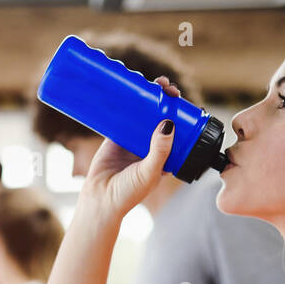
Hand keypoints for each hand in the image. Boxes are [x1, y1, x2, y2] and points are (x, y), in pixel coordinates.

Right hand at [78, 76, 179, 219]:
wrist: (100, 200)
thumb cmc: (128, 193)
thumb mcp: (149, 172)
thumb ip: (160, 150)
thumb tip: (169, 123)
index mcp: (165, 156)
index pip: (179, 130)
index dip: (183, 114)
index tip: (185, 103)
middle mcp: (151, 146)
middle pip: (162, 116)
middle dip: (167, 100)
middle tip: (167, 88)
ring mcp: (133, 139)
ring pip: (144, 112)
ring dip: (149, 96)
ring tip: (155, 83)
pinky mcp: (116, 135)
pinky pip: (123, 114)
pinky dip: (128, 101)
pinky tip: (132, 87)